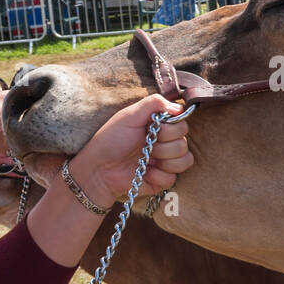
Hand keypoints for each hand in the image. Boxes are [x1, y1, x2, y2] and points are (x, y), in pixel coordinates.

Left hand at [70, 93, 192, 200]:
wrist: (99, 170)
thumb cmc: (110, 141)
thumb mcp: (129, 115)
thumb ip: (153, 103)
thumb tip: (178, 107)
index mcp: (160, 126)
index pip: (182, 122)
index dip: (171, 127)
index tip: (154, 127)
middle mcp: (166, 143)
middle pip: (184, 141)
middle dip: (164, 144)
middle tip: (145, 144)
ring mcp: (166, 162)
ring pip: (185, 159)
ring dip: (163, 159)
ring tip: (145, 159)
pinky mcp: (164, 179)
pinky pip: (174, 177)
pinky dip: (158, 175)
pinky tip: (145, 172)